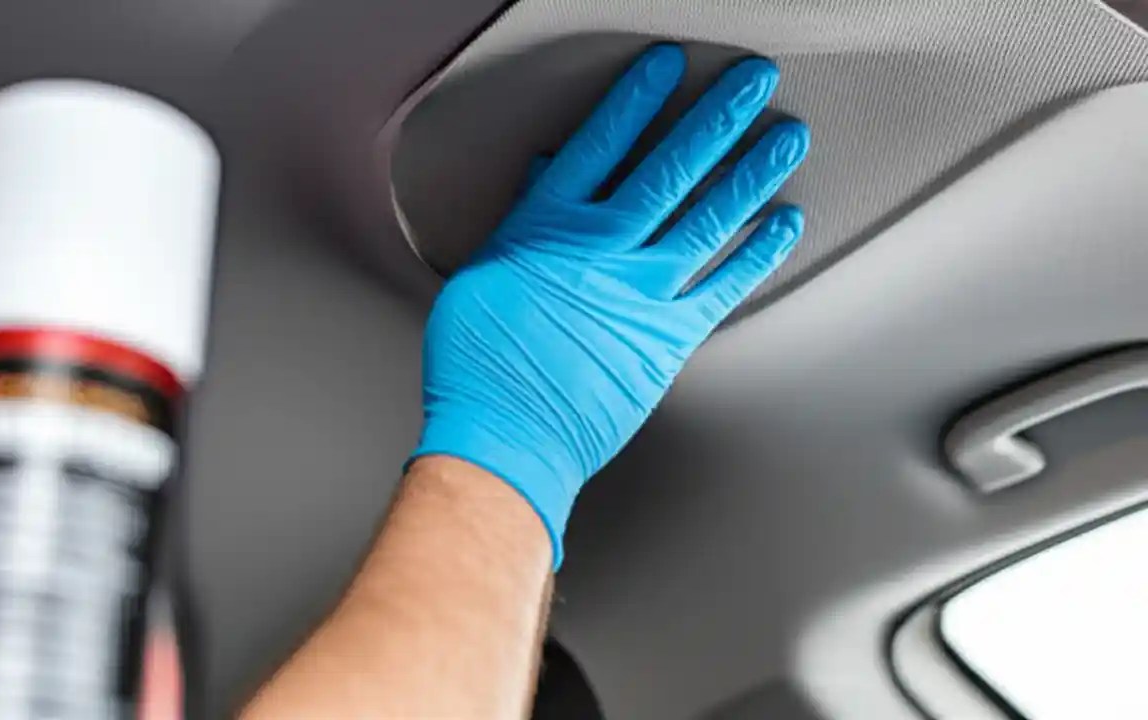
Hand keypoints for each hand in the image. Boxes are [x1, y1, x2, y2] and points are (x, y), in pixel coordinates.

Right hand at [412, 45, 809, 566]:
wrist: (505, 437)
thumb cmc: (479, 365)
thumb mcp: (479, 277)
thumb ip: (519, 222)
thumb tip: (542, 176)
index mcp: (546, 228)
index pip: (600, 145)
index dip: (637, 99)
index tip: (667, 67)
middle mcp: (601, 249)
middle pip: (669, 167)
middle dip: (716, 116)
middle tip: (752, 81)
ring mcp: (640, 291)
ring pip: (708, 217)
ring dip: (752, 172)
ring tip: (786, 137)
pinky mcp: (668, 336)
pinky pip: (724, 286)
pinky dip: (758, 254)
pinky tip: (783, 225)